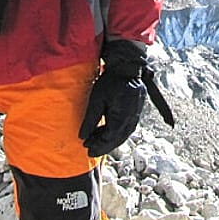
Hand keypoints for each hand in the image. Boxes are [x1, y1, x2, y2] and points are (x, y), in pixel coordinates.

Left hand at [79, 40, 146, 156]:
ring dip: (109, 141)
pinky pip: (126, 129)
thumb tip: (82, 137)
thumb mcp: (97, 99)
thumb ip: (90, 119)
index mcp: (122, 117)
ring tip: (95, 142)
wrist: (128, 68)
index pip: (109, 138)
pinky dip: (115, 134)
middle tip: (90, 150)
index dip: (98, 145)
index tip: (86, 148)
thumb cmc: (111, 81)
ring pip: (122, 136)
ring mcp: (135, 116)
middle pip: (117, 140)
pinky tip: (105, 132)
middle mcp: (131, 120)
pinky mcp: (136, 113)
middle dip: (103, 147)